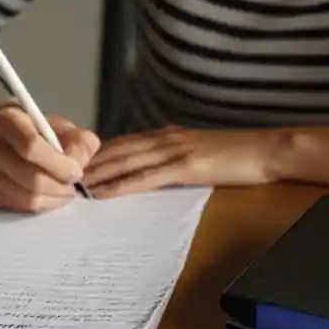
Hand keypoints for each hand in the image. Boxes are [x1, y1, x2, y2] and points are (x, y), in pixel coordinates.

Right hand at [0, 106, 100, 211]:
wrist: (9, 142)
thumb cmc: (41, 134)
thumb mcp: (65, 129)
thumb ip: (79, 142)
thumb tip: (78, 165)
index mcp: (7, 120)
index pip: (31, 147)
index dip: (59, 165)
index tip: (77, 171)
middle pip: (31, 178)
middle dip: (60, 186)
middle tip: (73, 186)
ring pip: (28, 198)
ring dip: (54, 199)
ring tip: (64, 191)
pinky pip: (21, 209)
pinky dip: (43, 205)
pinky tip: (50, 196)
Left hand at [85, 127, 283, 198]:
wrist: (267, 151)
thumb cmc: (240, 155)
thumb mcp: (202, 150)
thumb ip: (178, 153)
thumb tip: (160, 162)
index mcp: (170, 135)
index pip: (125, 142)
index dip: (98, 154)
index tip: (74, 165)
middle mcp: (166, 138)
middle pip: (117, 149)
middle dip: (88, 163)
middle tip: (61, 176)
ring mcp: (174, 151)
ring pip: (125, 161)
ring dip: (97, 175)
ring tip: (72, 187)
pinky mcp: (185, 167)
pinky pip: (145, 177)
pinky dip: (121, 185)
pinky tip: (104, 193)